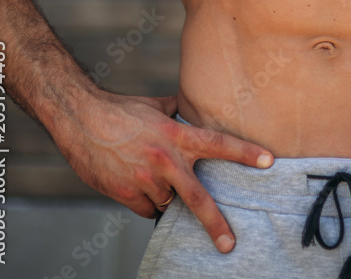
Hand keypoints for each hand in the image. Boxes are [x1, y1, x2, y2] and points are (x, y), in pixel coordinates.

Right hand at [54, 90, 273, 253]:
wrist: (81, 120)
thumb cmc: (121, 110)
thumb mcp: (157, 107)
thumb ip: (179, 114)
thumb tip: (195, 110)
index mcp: (177, 134)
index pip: (218, 143)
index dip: (245, 152)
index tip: (269, 161)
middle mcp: (165, 159)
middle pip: (198, 198)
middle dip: (216, 224)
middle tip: (230, 244)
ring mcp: (146, 179)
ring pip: (168, 203)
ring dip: (166, 196)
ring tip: (149, 172)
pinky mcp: (127, 193)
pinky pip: (146, 209)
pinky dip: (145, 201)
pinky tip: (134, 182)